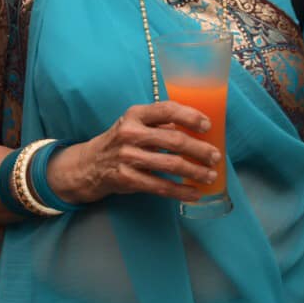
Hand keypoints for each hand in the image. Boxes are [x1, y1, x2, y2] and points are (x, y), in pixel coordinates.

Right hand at [47, 101, 221, 205]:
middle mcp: (131, 133)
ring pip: (170, 165)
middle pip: (174, 140)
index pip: (167, 109)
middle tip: (215, 156)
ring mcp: (127, 156)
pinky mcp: (126, 178)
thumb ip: (160, 124)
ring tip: (210, 175)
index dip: (190, 116)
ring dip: (195, 172)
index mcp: (136, 114)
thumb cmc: (120, 142)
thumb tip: (198, 129)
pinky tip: (193, 193)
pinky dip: (180, 191)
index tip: (207, 126)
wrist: (88, 165)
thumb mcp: (135, 124)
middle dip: (200, 150)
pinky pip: (160, 186)